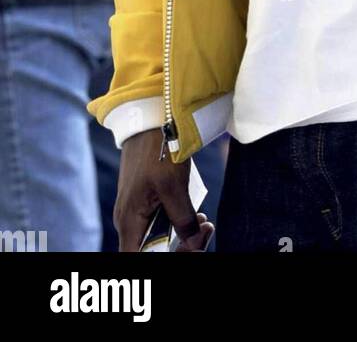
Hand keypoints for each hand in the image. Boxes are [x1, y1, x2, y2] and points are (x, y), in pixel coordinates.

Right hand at [114, 127, 213, 252]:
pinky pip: (162, 222)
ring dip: (183, 235)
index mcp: (129, 222)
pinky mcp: (148, 200)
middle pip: (151, 250)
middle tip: (204, 234)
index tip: (187, 250)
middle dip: (180, 247)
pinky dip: (180, 222)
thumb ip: (181, 218)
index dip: (163, 259)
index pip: (137, 258)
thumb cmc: (158, 151)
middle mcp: (129, 221)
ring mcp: (138, 210)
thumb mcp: (173, 186)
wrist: (152, 119)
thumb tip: (190, 240)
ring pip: (159, 237)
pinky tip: (197, 215)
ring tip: (204, 223)